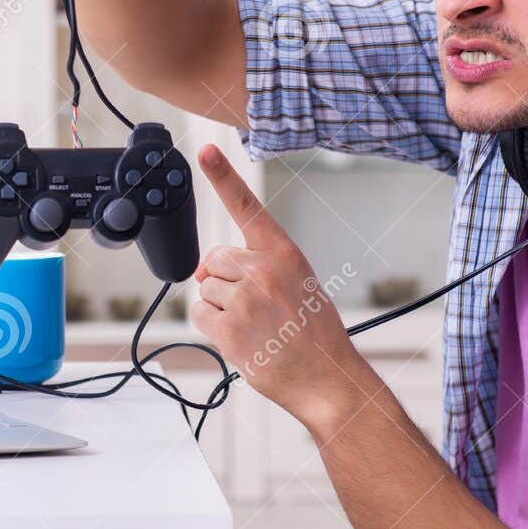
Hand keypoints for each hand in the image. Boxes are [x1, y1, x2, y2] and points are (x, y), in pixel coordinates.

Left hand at [188, 144, 373, 428]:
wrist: (328, 379)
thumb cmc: (315, 334)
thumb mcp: (300, 284)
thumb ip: (258, 267)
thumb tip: (206, 270)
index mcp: (284, 253)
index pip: (249, 207)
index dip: (224, 176)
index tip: (205, 149)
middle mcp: (263, 270)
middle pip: (214, 260)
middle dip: (223, 281)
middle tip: (254, 306)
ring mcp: (244, 299)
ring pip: (205, 289)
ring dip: (220, 308)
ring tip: (255, 326)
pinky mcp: (229, 328)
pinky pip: (199, 315)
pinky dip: (212, 328)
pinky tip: (241, 339)